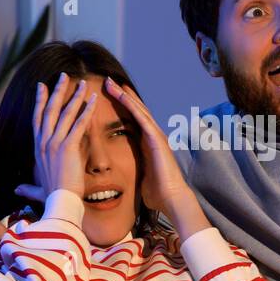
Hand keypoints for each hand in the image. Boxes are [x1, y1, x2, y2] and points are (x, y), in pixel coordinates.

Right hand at [27, 72, 99, 199]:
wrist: (59, 204)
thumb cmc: (51, 197)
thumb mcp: (36, 189)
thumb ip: (28, 187)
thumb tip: (17, 190)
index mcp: (37, 148)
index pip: (37, 119)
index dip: (39, 101)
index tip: (41, 86)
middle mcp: (43, 142)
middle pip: (49, 110)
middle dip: (57, 91)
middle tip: (64, 76)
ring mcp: (55, 143)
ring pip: (65, 113)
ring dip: (75, 96)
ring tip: (83, 84)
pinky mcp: (68, 147)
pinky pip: (79, 124)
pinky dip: (86, 111)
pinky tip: (93, 100)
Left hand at [103, 77, 209, 240]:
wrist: (171, 199)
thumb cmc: (157, 193)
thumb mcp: (140, 177)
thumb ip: (134, 170)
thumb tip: (123, 176)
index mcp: (147, 144)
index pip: (133, 120)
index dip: (123, 107)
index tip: (109, 96)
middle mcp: (152, 136)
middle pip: (136, 110)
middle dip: (122, 95)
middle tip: (108, 81)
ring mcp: (156, 135)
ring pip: (138, 109)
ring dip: (124, 94)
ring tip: (110, 82)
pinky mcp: (156, 138)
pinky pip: (141, 117)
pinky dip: (131, 104)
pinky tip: (121, 94)